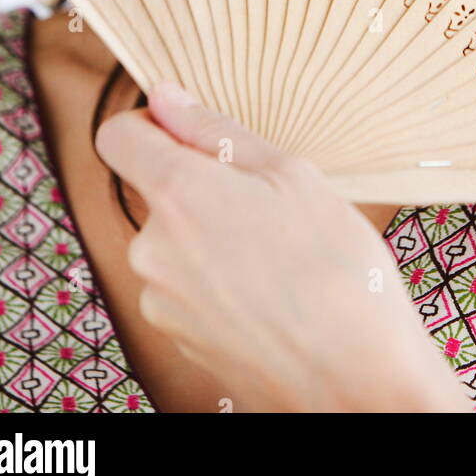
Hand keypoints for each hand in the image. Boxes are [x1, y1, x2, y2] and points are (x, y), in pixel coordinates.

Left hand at [95, 84, 472, 413]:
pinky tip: (271, 294)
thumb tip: (162, 95)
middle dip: (202, 190)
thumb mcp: (290, 174)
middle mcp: (152, 249)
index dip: (151, 125)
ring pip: (176, 244)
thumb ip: (214, 130)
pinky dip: (219, 284)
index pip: (118, 137)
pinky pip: (187, 290)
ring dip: (213, 240)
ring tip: (279, 257)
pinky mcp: (178, 341)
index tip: (190, 134)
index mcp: (177, 194)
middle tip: (269, 205)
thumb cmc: (335, 267)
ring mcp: (161, 302)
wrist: (358, 380)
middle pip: (156, 193)